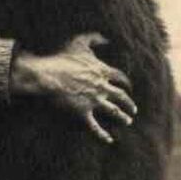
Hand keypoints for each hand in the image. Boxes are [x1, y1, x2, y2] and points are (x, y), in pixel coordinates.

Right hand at [11, 32, 136, 142]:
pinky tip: (110, 140)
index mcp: (102, 71)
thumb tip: (106, 39)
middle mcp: (101, 86)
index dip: (126, 83)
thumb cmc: (61, 58)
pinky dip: (103, 135)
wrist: (47, 75)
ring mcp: (93, 100)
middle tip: (133, 109)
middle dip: (129, 103)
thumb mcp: (79, 42)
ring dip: (123, 117)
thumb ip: (94, 38)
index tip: (129, 87)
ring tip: (128, 121)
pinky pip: (95, 126)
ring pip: (114, 111)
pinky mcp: (82, 112)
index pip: (121, 78)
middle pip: (122, 96)